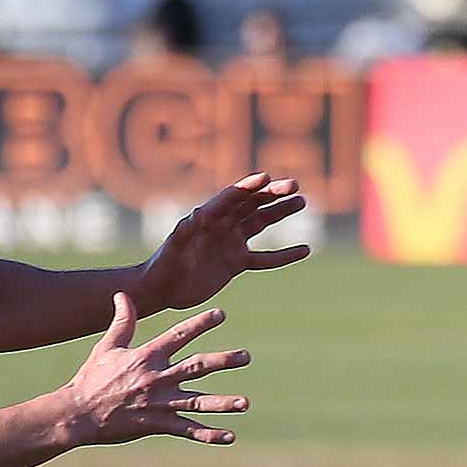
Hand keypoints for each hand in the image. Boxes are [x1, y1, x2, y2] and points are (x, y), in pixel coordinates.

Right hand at [62, 294, 251, 445]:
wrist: (77, 414)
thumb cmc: (91, 379)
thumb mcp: (107, 347)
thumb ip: (123, 322)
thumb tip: (124, 294)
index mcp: (147, 356)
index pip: (179, 335)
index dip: (200, 323)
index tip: (221, 314)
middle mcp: (157, 378)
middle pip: (197, 367)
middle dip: (223, 361)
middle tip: (246, 356)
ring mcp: (159, 403)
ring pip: (198, 402)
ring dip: (223, 403)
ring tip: (245, 403)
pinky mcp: (157, 424)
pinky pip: (188, 430)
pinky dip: (209, 435)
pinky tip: (230, 436)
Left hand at [136, 173, 311, 310]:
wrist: (161, 289)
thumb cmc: (162, 265)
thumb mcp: (174, 247)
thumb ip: (185, 231)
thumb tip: (199, 214)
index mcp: (207, 216)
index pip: (232, 197)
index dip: (249, 186)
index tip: (267, 177)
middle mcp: (222, 225)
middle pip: (252, 204)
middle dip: (273, 193)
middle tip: (294, 185)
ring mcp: (231, 242)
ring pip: (261, 223)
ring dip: (281, 212)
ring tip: (302, 201)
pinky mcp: (236, 262)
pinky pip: (265, 258)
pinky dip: (284, 255)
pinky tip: (306, 250)